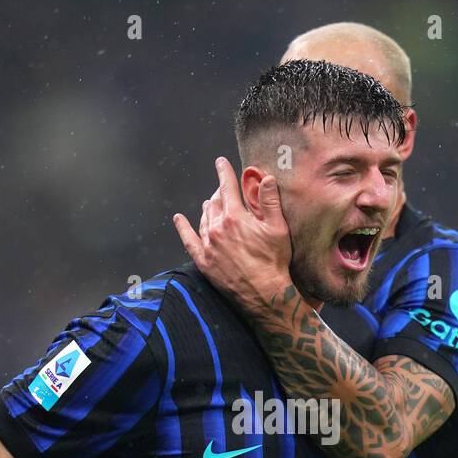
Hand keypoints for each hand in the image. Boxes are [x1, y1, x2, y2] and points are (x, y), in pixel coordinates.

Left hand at [172, 156, 293, 315]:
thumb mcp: (278, 228)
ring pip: (204, 218)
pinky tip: (179, 219)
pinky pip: (189, 241)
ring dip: (207, 208)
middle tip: (224, 189)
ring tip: (211, 202)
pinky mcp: (204, 261)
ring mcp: (208, 245)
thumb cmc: (274, 262)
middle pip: (215, 202)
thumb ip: (270, 201)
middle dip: (220, 192)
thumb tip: (266, 178)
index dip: (224, 172)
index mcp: (235, 217)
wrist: (264, 294)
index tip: (221, 162)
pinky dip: (183, 228)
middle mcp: (217, 228)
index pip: (227, 187)